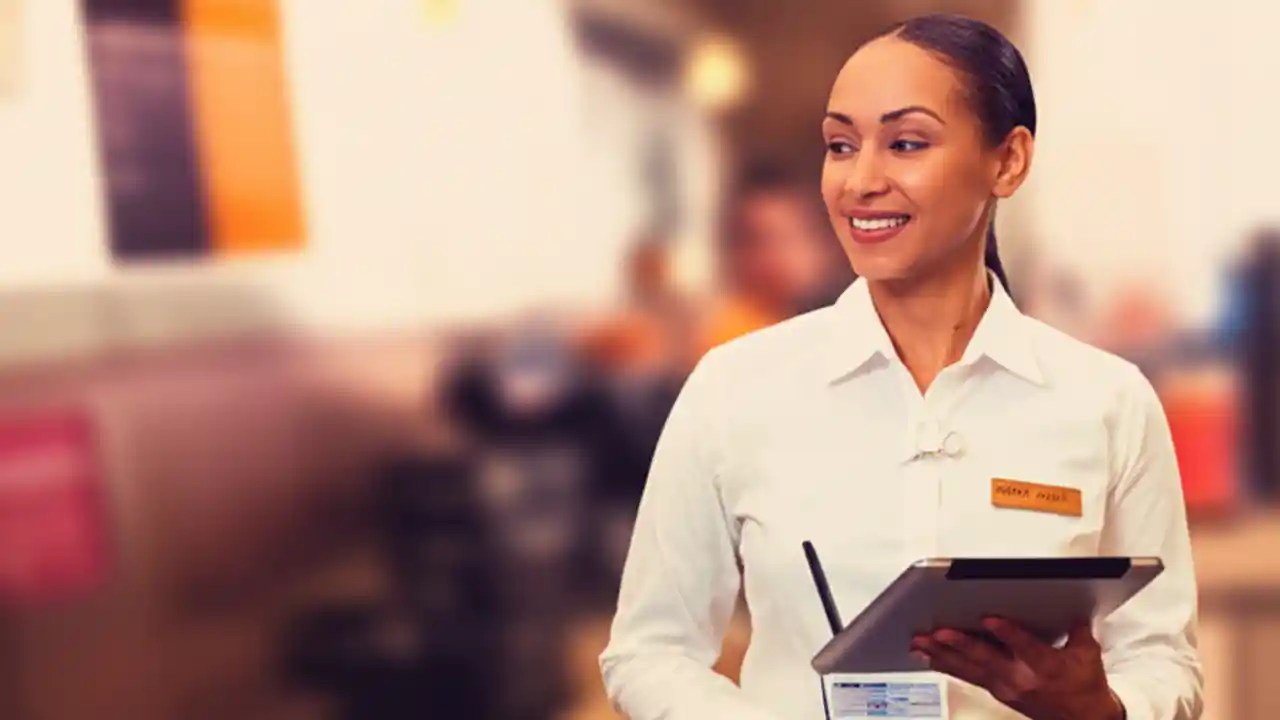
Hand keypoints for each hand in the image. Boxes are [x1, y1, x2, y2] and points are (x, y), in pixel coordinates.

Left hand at [910, 618, 1124, 719]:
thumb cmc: (1084, 685)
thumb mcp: (1087, 653)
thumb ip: (1075, 627)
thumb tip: (1070, 600)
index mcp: (1045, 665)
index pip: (1024, 647)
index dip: (1006, 633)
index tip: (990, 619)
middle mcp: (1020, 677)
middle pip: (986, 659)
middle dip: (960, 644)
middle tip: (938, 632)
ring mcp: (1005, 686)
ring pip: (969, 669)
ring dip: (942, 654)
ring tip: (920, 642)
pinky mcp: (996, 691)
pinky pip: (967, 676)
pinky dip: (946, 664)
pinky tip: (927, 656)